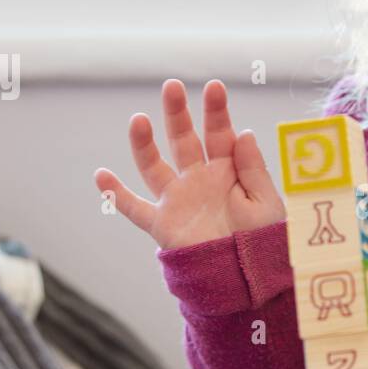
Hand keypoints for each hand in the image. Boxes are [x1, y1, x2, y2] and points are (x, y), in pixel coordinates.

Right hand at [95, 78, 285, 250]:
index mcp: (228, 171)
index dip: (216, 111)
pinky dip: (115, 195)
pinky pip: (134, 208)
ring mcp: (179, 199)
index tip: (214, 87)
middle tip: (171, 87)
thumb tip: (243, 133)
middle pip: (185, 140)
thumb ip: (254, 170)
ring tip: (137, 120)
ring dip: (144, 144)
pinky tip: (100, 176)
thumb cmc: (263, 243)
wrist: (248, 281)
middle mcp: (200, 179)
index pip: (220, 134)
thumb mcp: (267, 204)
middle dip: (178, 114)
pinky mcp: (163, 223)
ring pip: (155, 166)